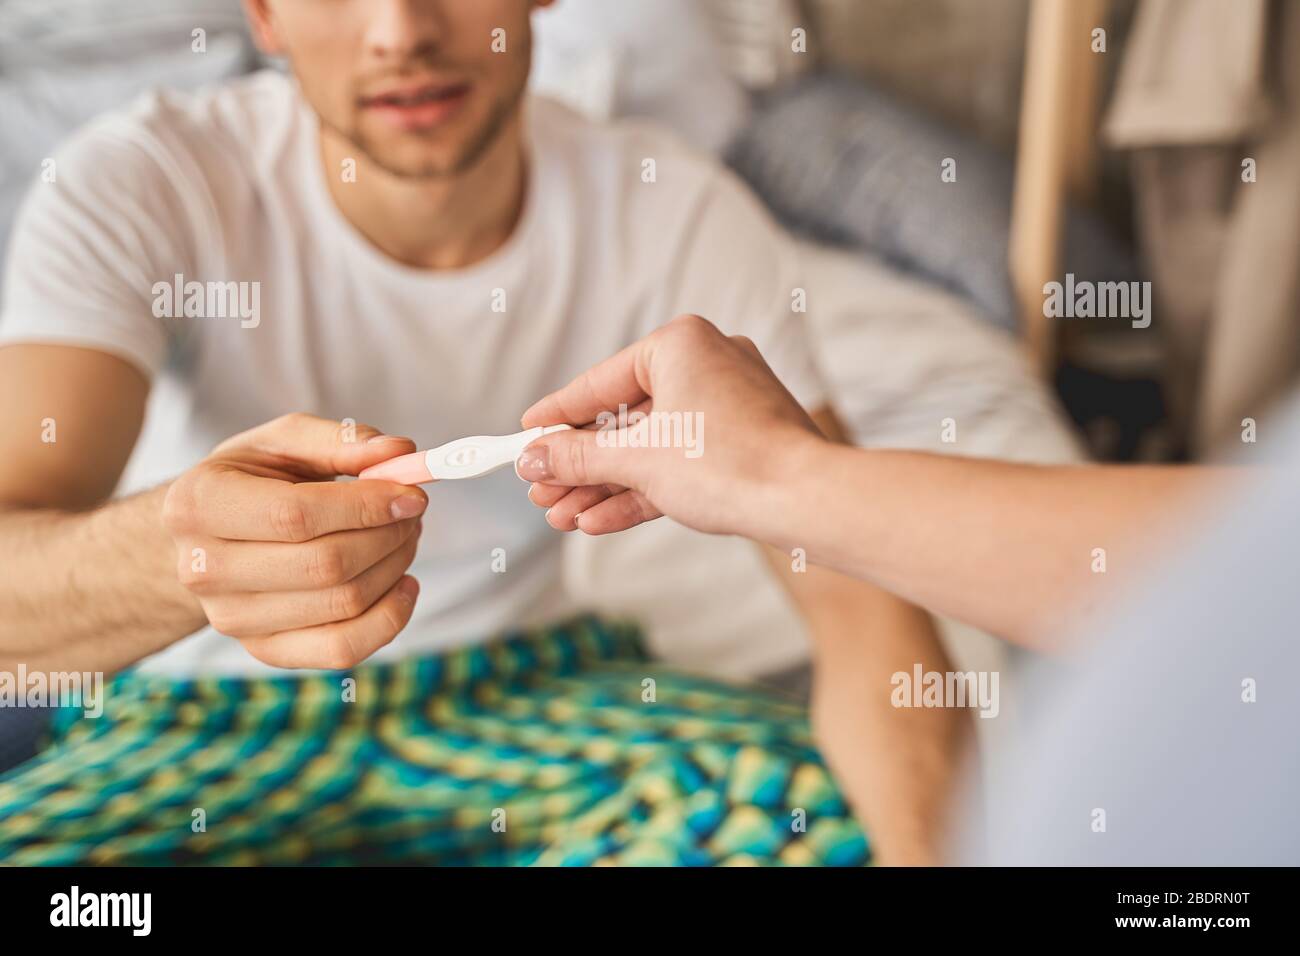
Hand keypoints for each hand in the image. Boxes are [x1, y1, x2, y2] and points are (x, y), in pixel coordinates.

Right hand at [162, 413, 426, 668]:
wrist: (207, 537)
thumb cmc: (251, 479)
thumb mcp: (283, 442)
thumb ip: (340, 441)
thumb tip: (400, 452)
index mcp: (199, 504)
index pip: (296, 515)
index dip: (366, 506)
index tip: (412, 494)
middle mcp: (204, 569)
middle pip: (326, 565)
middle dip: (388, 535)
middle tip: (412, 511)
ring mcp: (231, 618)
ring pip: (343, 604)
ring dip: (395, 567)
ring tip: (403, 536)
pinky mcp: (263, 649)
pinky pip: (342, 649)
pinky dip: (389, 619)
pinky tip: (403, 585)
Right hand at [516, 314, 824, 538]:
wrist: (804, 501)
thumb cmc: (728, 463)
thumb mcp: (637, 459)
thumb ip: (577, 456)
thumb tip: (532, 459)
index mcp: (680, 345)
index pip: (599, 383)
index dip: (555, 416)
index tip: (523, 437)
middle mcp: (705, 365)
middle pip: (623, 420)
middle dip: (579, 465)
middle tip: (540, 492)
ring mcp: (725, 407)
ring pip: (648, 449)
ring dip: (604, 486)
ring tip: (561, 517)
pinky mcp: (738, 445)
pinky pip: (677, 464)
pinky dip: (640, 491)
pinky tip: (598, 521)